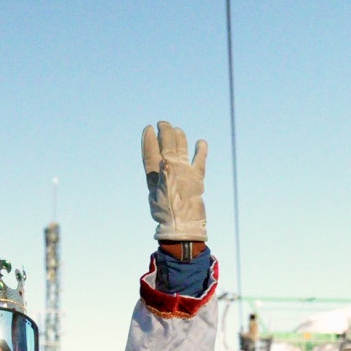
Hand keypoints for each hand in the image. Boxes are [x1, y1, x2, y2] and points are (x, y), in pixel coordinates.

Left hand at [142, 121, 207, 242]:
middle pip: (166, 149)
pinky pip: (198, 163)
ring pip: (181, 153)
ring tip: (178, 130)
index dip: (149, 141)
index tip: (149, 128)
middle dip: (164, 136)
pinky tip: (201, 143)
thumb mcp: (165, 196)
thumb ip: (165, 177)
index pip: (151, 154)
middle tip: (164, 123)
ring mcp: (183, 175)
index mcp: (156, 176)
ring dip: (179, 141)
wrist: (184, 227)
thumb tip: (165, 160)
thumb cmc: (170, 214)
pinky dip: (200, 153)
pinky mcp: (196, 181)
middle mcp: (169, 173)